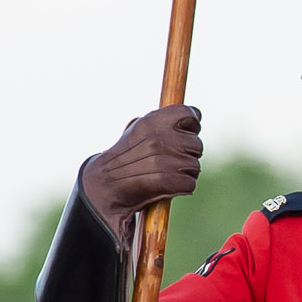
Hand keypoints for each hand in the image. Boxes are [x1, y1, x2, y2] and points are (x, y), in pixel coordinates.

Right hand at [82, 105, 204, 229]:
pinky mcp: (167, 181)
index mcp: (151, 122)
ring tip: (167, 174)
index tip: (188, 130)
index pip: (188, 113)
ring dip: (186, 172)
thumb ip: (163, 122)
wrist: (104, 187)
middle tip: (171, 160)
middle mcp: (158, 139)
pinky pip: (190, 183)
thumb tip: (197, 114)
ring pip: (195, 165)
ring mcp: (163, 160)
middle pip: (196, 144)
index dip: (192, 123)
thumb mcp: (138, 132)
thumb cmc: (125, 159)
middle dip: (188, 154)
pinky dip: (183, 188)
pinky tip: (168, 187)